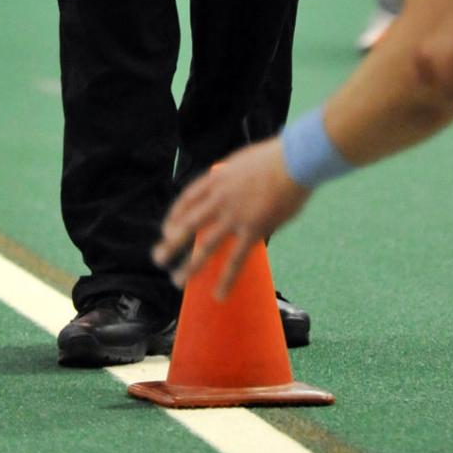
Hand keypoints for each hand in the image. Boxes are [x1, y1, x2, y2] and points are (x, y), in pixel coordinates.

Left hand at [152, 139, 308, 298]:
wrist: (295, 159)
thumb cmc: (276, 157)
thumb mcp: (243, 161)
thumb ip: (232, 177)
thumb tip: (230, 186)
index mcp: (216, 179)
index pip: (186, 200)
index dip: (174, 217)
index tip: (167, 230)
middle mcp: (219, 199)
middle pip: (187, 225)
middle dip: (170, 243)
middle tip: (158, 258)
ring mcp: (234, 216)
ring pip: (205, 246)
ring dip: (189, 266)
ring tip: (177, 281)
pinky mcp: (253, 230)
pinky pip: (236, 260)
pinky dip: (226, 279)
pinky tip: (218, 295)